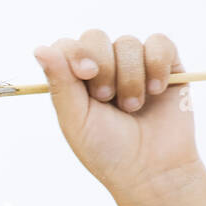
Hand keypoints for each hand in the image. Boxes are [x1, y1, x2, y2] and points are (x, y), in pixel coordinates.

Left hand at [32, 31, 202, 200]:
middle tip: (107, 98)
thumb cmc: (107, 151)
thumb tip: (40, 48)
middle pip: (94, 37)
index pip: (66, 46)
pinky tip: (156, 91)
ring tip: (132, 107)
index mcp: (74, 82)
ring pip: (127, 42)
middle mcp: (103, 69)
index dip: (75, 53)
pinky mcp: (166, 65)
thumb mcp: (75, 120)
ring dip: (130, 77)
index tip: (85, 74)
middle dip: (102, 67)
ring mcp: (134, 65)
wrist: (152, 169)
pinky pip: (159, 43)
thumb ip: (60, 83)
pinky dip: (157, 65)